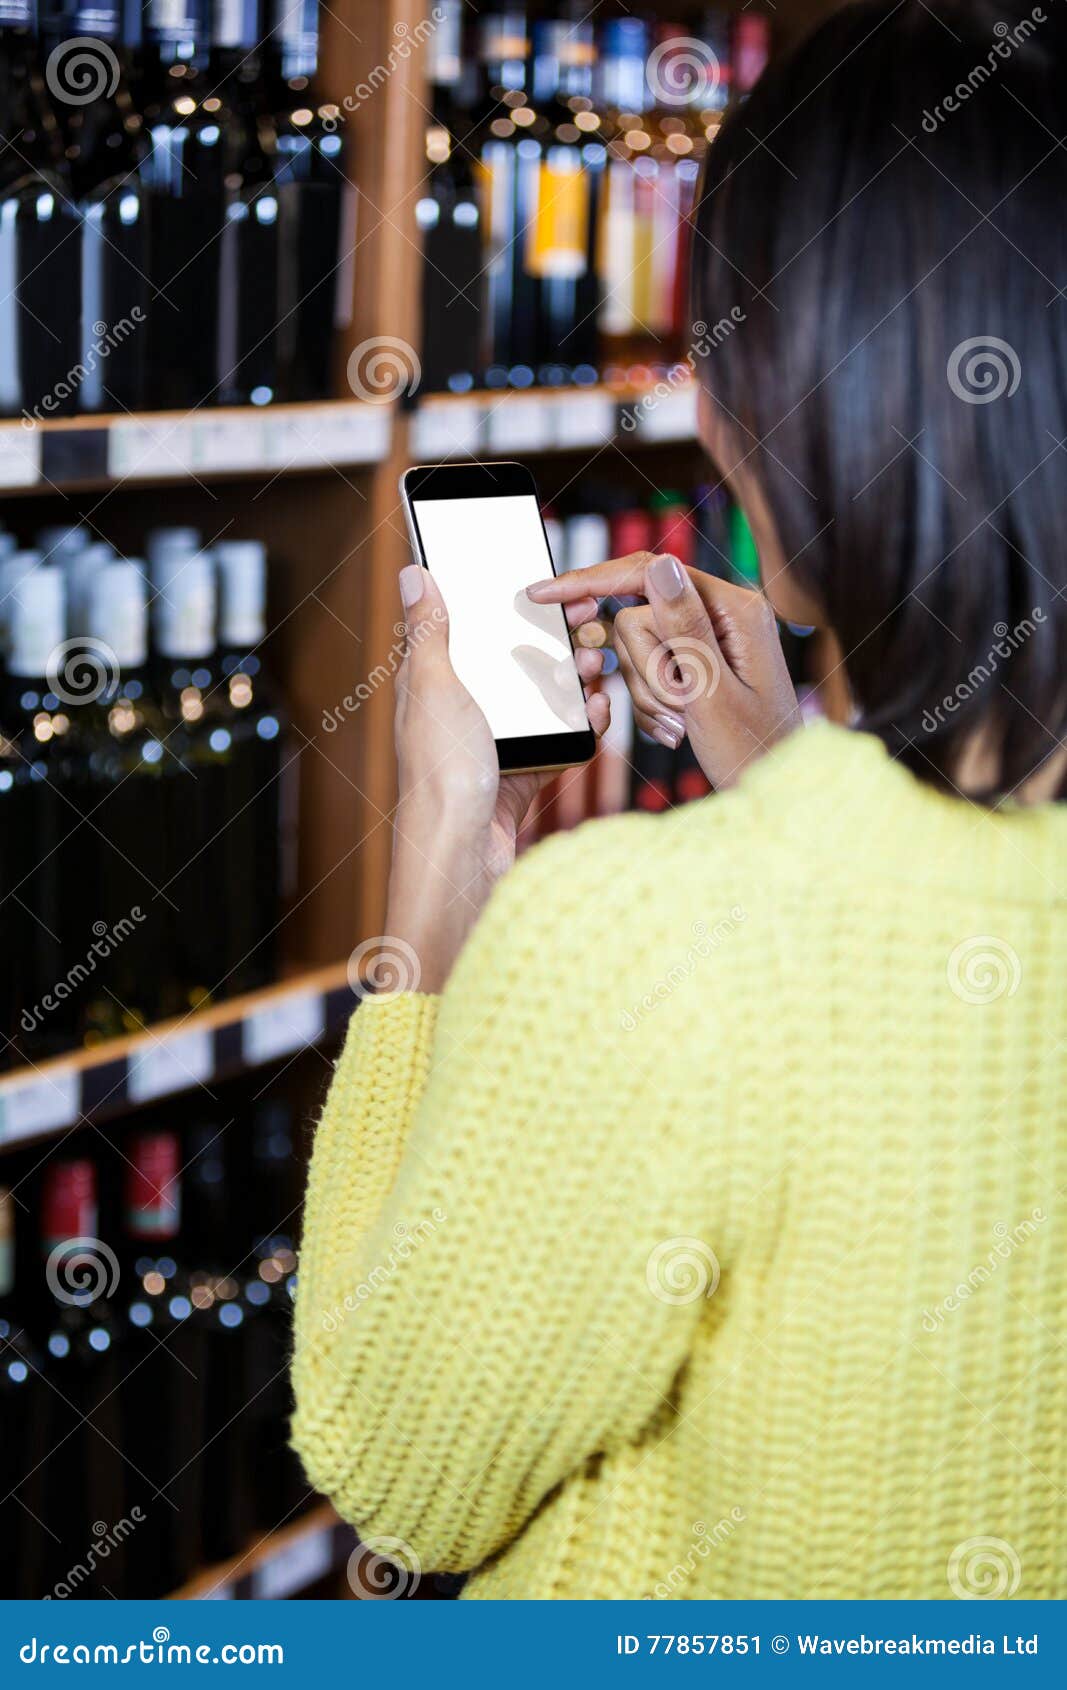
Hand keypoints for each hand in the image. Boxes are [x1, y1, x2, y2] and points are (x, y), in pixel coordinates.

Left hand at [383, 565, 607, 991]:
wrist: (461, 854)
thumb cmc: (439, 772)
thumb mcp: (432, 686)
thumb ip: (429, 630)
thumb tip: (413, 573)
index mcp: (435, 684)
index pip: (473, 627)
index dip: (510, 603)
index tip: (550, 585)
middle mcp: (463, 712)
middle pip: (517, 662)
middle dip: (556, 640)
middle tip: (590, 622)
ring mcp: (495, 746)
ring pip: (544, 700)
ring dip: (574, 680)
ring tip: (597, 666)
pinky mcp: (521, 777)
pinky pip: (558, 743)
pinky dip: (582, 727)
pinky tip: (600, 711)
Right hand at [527, 551, 801, 790]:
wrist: (776, 792)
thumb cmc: (754, 752)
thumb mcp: (711, 693)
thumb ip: (684, 627)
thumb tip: (658, 565)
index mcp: (735, 609)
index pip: (648, 573)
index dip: (591, 582)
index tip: (542, 594)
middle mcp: (725, 613)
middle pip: (639, 617)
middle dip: (643, 669)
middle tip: (678, 708)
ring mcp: (713, 638)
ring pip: (639, 647)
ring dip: (650, 692)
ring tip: (682, 723)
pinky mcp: (702, 661)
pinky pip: (652, 670)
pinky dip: (655, 702)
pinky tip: (679, 728)